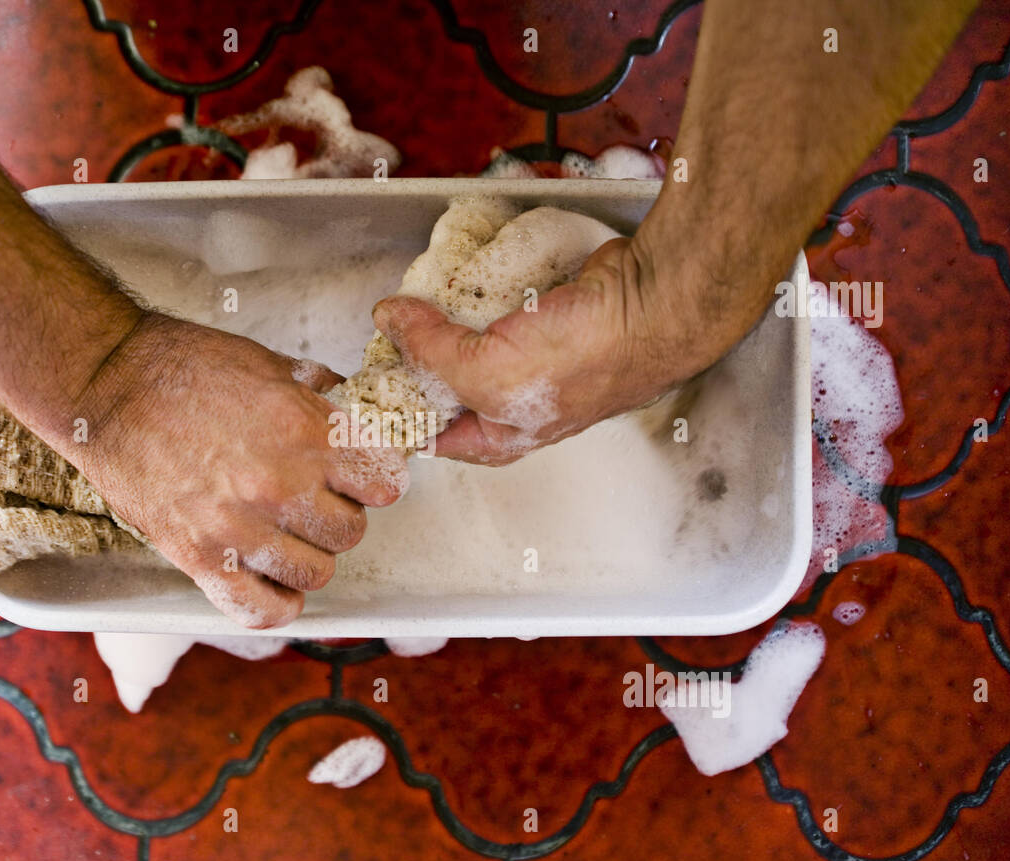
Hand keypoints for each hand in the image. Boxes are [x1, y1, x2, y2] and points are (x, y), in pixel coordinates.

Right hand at [68, 312, 407, 627]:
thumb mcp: (267, 362)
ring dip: (308, 555)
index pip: (384, 482)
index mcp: (306, 432)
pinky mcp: (201, 560)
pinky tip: (270, 578)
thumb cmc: (180, 367)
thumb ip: (319, 393)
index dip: (375, 479)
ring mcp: (241, 529)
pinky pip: (263, 609)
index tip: (360, 476)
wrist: (104, 386)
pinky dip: (277, 601)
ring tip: (287, 534)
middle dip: (339, 515)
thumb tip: (356, 410)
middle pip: (352, 531)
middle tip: (313, 500)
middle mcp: (281, 486)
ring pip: (317, 572)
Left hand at [372, 236, 710, 465]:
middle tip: (383, 325)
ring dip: (441, 318)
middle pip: (444, 383)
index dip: (393, 413)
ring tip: (411, 295)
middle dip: (414, 356)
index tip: (359, 381)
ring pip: (467, 340)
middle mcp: (512, 403)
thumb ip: (429, 353)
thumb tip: (388, 321)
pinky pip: (493, 304)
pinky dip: (473, 290)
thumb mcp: (486, 371)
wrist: (649, 304)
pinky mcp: (540, 315)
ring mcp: (528, 357)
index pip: (429, 435)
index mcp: (498, 437)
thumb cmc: (586, 358)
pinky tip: (453, 274)